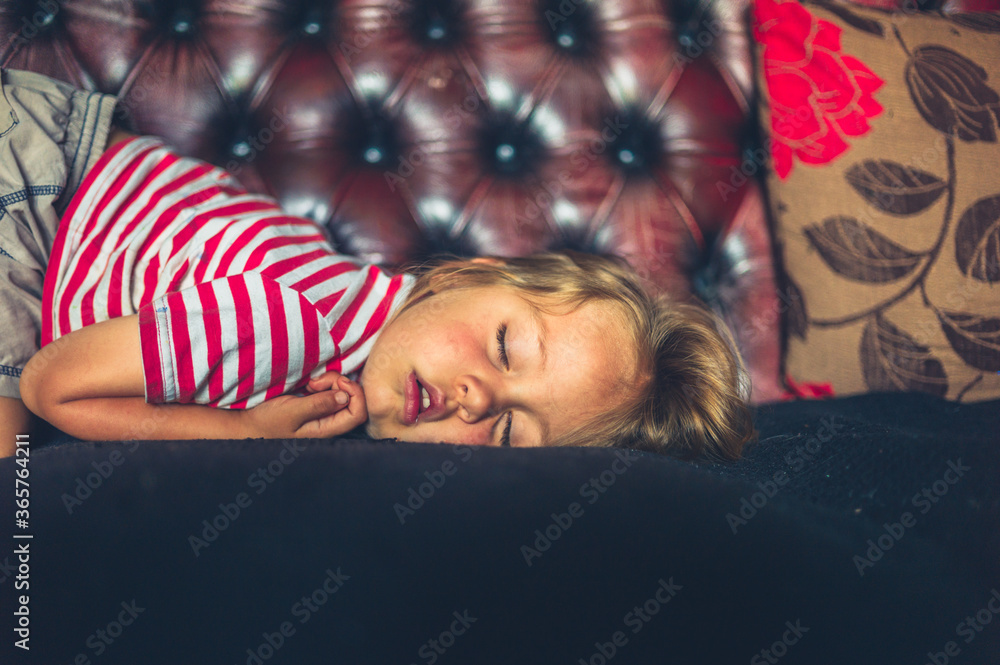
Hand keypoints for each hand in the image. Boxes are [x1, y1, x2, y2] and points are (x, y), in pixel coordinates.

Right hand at [241, 373, 367, 437]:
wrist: (248, 422)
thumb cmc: (266, 421)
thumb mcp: (291, 412)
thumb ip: (318, 405)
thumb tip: (345, 397)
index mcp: (327, 430)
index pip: (358, 414)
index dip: (354, 395)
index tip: (335, 383)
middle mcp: (330, 422)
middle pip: (353, 400)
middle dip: (340, 384)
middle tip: (317, 383)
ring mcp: (324, 412)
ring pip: (343, 391)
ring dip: (331, 381)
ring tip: (311, 384)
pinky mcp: (317, 402)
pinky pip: (332, 388)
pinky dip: (324, 381)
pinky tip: (309, 385)